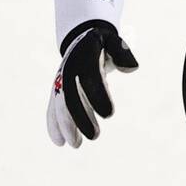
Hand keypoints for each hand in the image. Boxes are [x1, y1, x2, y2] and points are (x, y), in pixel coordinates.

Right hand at [46, 21, 138, 146]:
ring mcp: (60, 82)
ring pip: (60, 106)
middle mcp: (69, 71)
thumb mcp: (114, 42)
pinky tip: (60, 142)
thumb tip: (132, 68)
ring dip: (66, 126)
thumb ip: (123, 53)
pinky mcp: (56, 92)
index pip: (90, 79)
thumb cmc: (103, 44)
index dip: (98, 96)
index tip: (110, 114)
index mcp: (85, 59)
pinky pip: (52, 108)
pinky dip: (53, 125)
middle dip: (80, 118)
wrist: (81, 40)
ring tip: (76, 145)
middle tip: (95, 136)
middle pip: (71, 97)